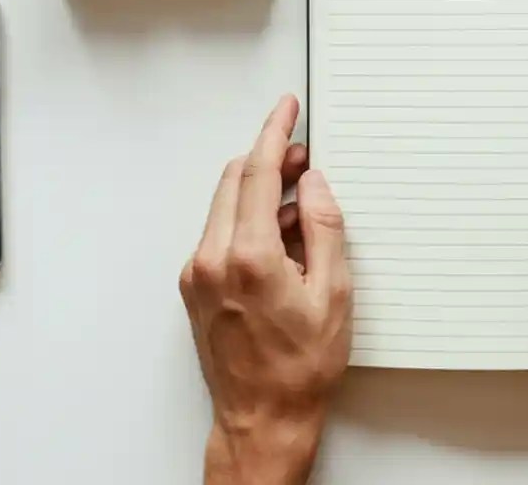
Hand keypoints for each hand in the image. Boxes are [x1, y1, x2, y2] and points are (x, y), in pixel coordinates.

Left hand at [179, 95, 351, 484]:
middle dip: (267, 159)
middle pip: (234, 181)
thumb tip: (312, 183)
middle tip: (302, 156)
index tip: (285, 110)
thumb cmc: (299, 368)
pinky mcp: (194, 286)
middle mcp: (211, 259)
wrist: (262, 417)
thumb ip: (323, 227)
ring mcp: (197, 273)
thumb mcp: (333, 293)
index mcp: (247, 256)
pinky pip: (219, 233)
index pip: (255, 172)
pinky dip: (247, 220)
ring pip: (224, 205)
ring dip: (258, 191)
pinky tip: (280, 236)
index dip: (274, 133)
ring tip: (299, 202)